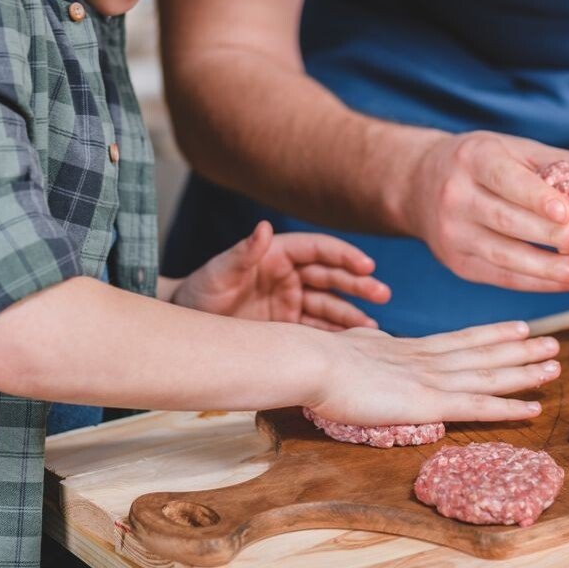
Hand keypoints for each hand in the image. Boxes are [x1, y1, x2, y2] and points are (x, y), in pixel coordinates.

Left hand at [169, 221, 390, 329]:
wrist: (187, 325)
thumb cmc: (199, 293)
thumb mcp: (218, 273)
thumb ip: (243, 252)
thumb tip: (263, 226)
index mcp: (276, 254)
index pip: (318, 250)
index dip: (344, 256)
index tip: (366, 265)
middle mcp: (289, 276)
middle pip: (331, 277)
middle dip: (357, 284)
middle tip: (381, 293)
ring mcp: (291, 302)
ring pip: (330, 304)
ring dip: (352, 313)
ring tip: (372, 325)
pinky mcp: (290, 327)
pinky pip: (319, 329)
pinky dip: (338, 335)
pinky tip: (356, 341)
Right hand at [306, 321, 560, 424]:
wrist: (312, 362)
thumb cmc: (317, 360)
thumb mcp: (348, 349)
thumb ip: (367, 352)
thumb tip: (368, 350)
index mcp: (407, 349)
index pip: (459, 340)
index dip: (491, 335)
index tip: (518, 328)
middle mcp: (427, 360)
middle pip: (483, 353)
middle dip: (519, 349)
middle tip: (553, 342)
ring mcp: (431, 380)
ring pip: (489, 375)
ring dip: (524, 371)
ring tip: (555, 364)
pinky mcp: (429, 403)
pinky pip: (478, 405)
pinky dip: (508, 407)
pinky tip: (533, 408)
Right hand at [401, 131, 568, 291]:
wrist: (418, 186)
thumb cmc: (481, 164)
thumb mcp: (513, 149)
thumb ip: (563, 165)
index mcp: (472, 160)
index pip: (505, 180)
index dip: (535, 197)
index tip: (567, 211)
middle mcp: (456, 198)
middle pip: (507, 222)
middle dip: (551, 238)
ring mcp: (452, 235)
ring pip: (504, 257)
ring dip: (549, 269)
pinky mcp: (458, 264)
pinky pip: (501, 277)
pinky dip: (538, 283)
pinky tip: (568, 282)